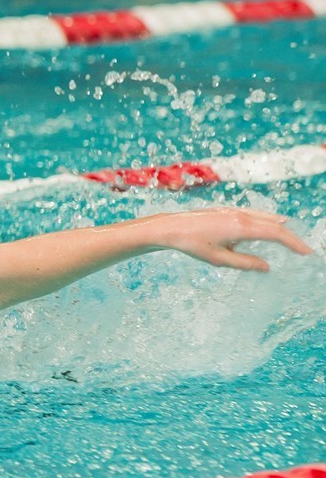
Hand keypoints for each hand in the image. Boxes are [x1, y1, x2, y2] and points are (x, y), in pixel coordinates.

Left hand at [158, 208, 313, 271]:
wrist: (170, 227)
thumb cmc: (192, 244)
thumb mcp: (219, 259)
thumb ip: (245, 263)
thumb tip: (266, 267)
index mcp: (242, 227)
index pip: (276, 234)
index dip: (294, 243)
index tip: (305, 252)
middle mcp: (241, 215)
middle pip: (273, 225)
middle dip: (289, 236)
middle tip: (301, 249)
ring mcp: (233, 211)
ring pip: (263, 217)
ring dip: (277, 226)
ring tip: (289, 235)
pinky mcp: (225, 210)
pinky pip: (252, 214)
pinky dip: (264, 220)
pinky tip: (266, 222)